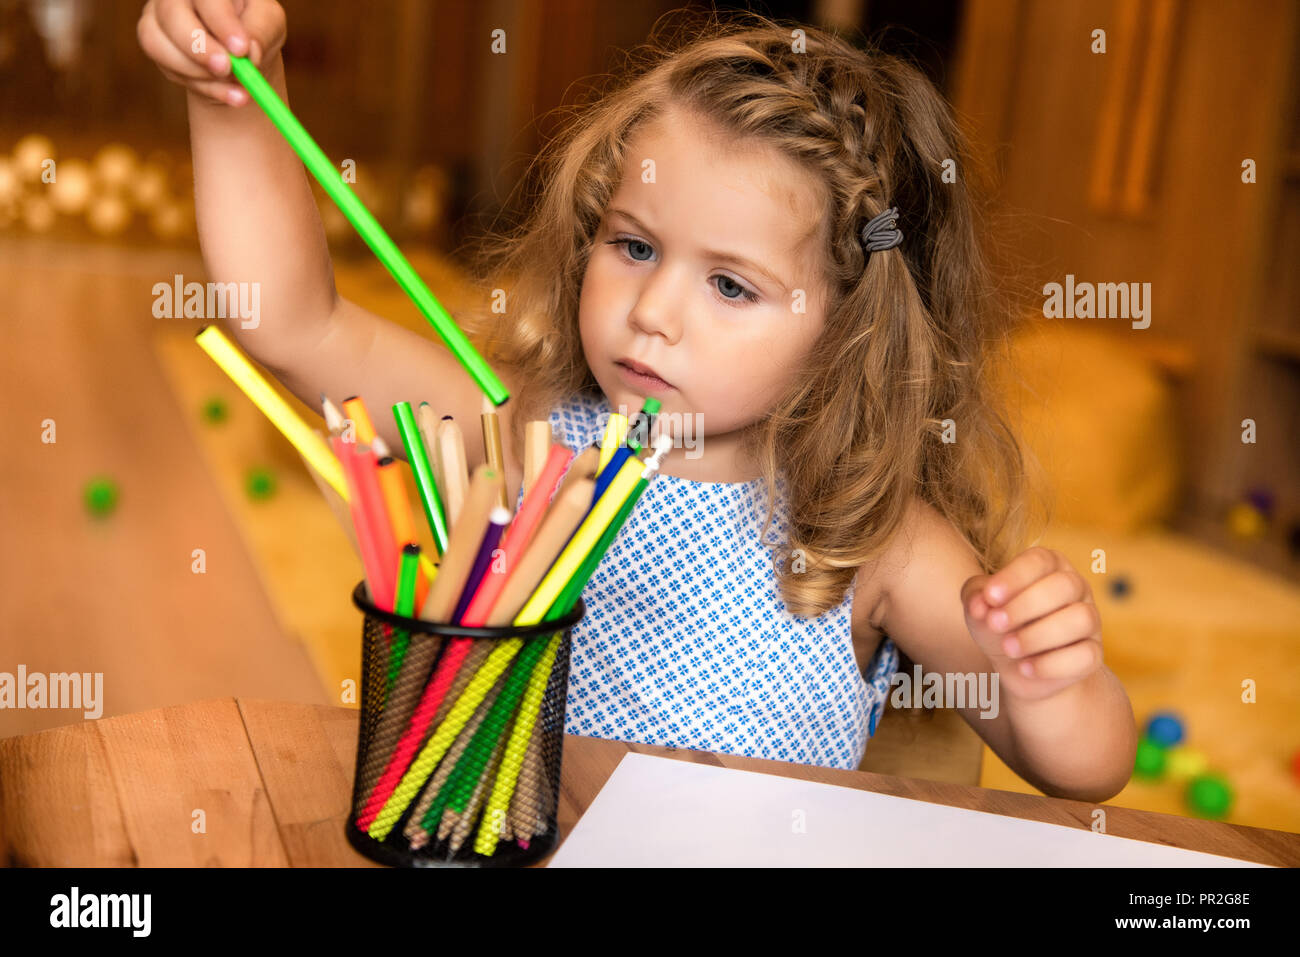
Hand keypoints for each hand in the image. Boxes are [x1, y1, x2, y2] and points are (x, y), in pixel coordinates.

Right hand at [137, 0, 285, 105]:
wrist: (238, 53)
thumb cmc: (254, 27)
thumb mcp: (269, 24)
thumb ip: (262, 31)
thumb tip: (249, 50)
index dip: (221, 21)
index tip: (241, 48)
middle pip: (171, 13)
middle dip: (199, 47)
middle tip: (227, 69)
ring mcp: (158, 15)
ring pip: (157, 43)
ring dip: (199, 73)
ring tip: (237, 86)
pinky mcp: (154, 42)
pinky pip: (166, 68)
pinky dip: (200, 86)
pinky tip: (225, 92)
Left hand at [961, 546, 1103, 702]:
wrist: (1018, 666)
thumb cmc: (999, 624)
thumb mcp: (980, 606)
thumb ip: (975, 596)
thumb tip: (979, 604)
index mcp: (1048, 565)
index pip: (1039, 561)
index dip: (1014, 577)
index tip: (990, 597)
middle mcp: (1075, 587)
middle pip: (1064, 586)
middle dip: (1025, 605)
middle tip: (995, 624)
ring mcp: (1089, 620)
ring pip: (1081, 619)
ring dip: (1039, 635)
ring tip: (1008, 648)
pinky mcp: (1092, 653)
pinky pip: (1086, 655)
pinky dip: (1052, 664)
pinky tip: (1025, 668)